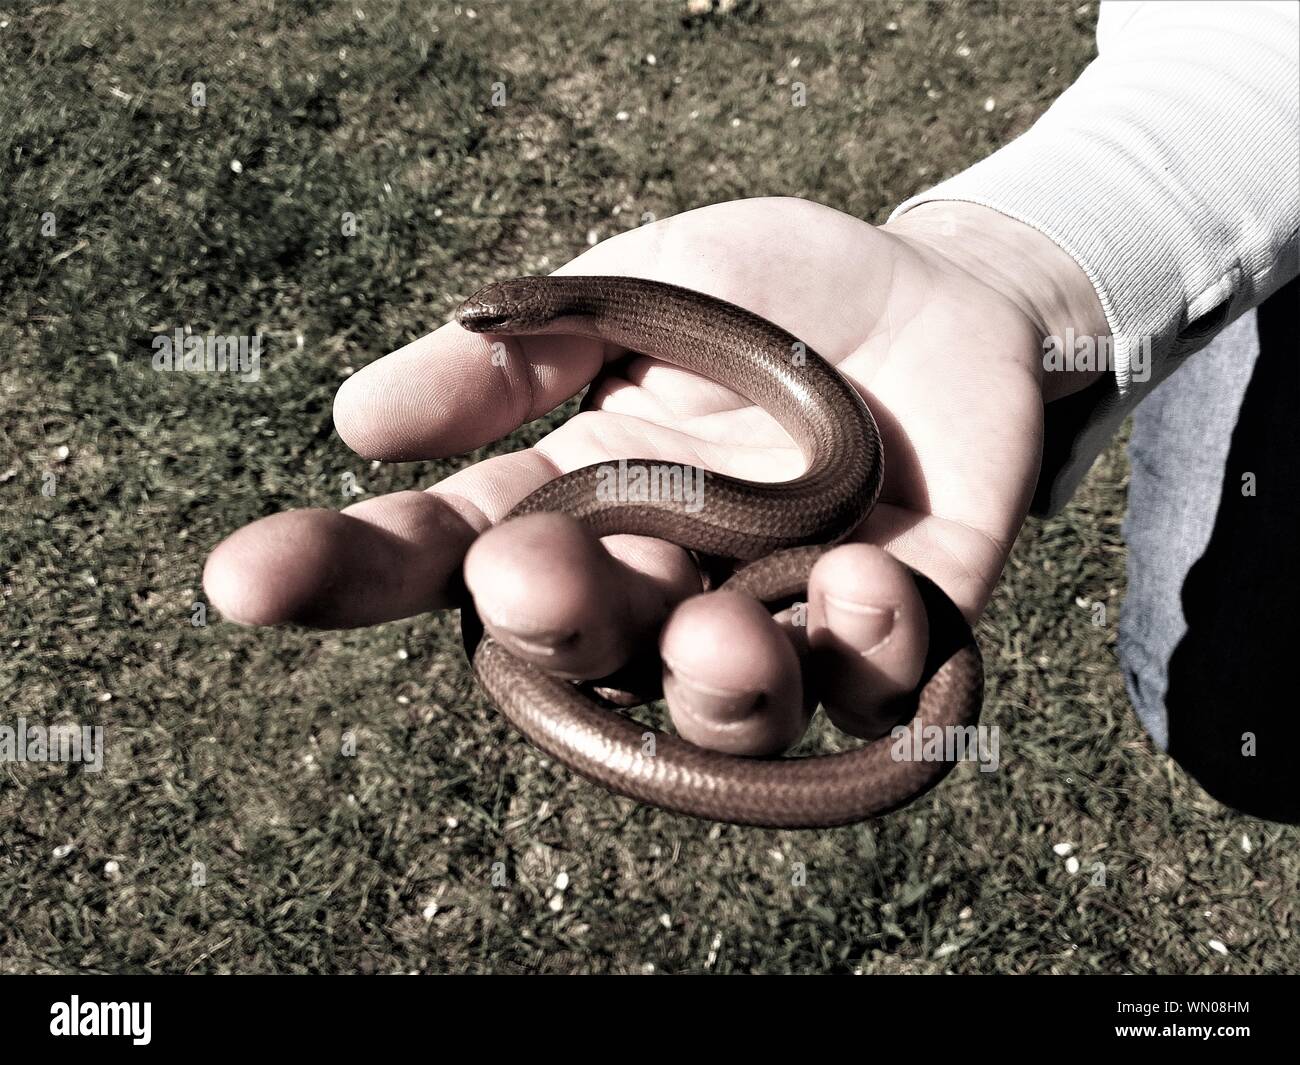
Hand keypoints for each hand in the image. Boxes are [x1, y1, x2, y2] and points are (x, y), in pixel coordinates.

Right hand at [203, 197, 1107, 752]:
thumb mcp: (630, 282)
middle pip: (573, 649)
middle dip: (546, 622)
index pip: (439, 559)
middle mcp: (657, 586)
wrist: (937, 297)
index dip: (342, 574)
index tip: (243, 578)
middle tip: (527, 572)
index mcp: (573, 505)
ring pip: (720, 715)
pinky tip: (869, 575)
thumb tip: (353, 420)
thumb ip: (508, 355)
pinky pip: (873, 684)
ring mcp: (776, 621)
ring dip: (711, 691)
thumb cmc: (767, 293)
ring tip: (716, 638)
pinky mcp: (894, 633)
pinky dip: (867, 644)